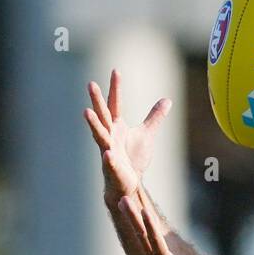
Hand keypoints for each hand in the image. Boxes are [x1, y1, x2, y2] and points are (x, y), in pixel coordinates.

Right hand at [83, 70, 170, 206]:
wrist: (128, 184)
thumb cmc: (133, 158)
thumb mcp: (146, 134)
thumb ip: (155, 117)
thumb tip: (167, 100)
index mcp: (116, 126)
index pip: (115, 103)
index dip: (116, 88)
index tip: (116, 71)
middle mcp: (109, 136)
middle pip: (102, 115)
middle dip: (97, 100)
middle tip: (91, 84)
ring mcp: (109, 151)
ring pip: (99, 136)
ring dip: (93, 124)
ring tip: (86, 112)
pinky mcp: (113, 169)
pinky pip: (110, 163)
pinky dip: (109, 159)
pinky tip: (108, 154)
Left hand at [117, 194, 223, 254]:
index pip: (156, 242)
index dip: (151, 227)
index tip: (144, 211)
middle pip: (142, 235)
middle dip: (133, 218)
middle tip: (122, 200)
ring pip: (140, 235)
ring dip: (132, 218)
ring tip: (122, 201)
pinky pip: (144, 239)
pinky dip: (138, 226)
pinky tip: (133, 215)